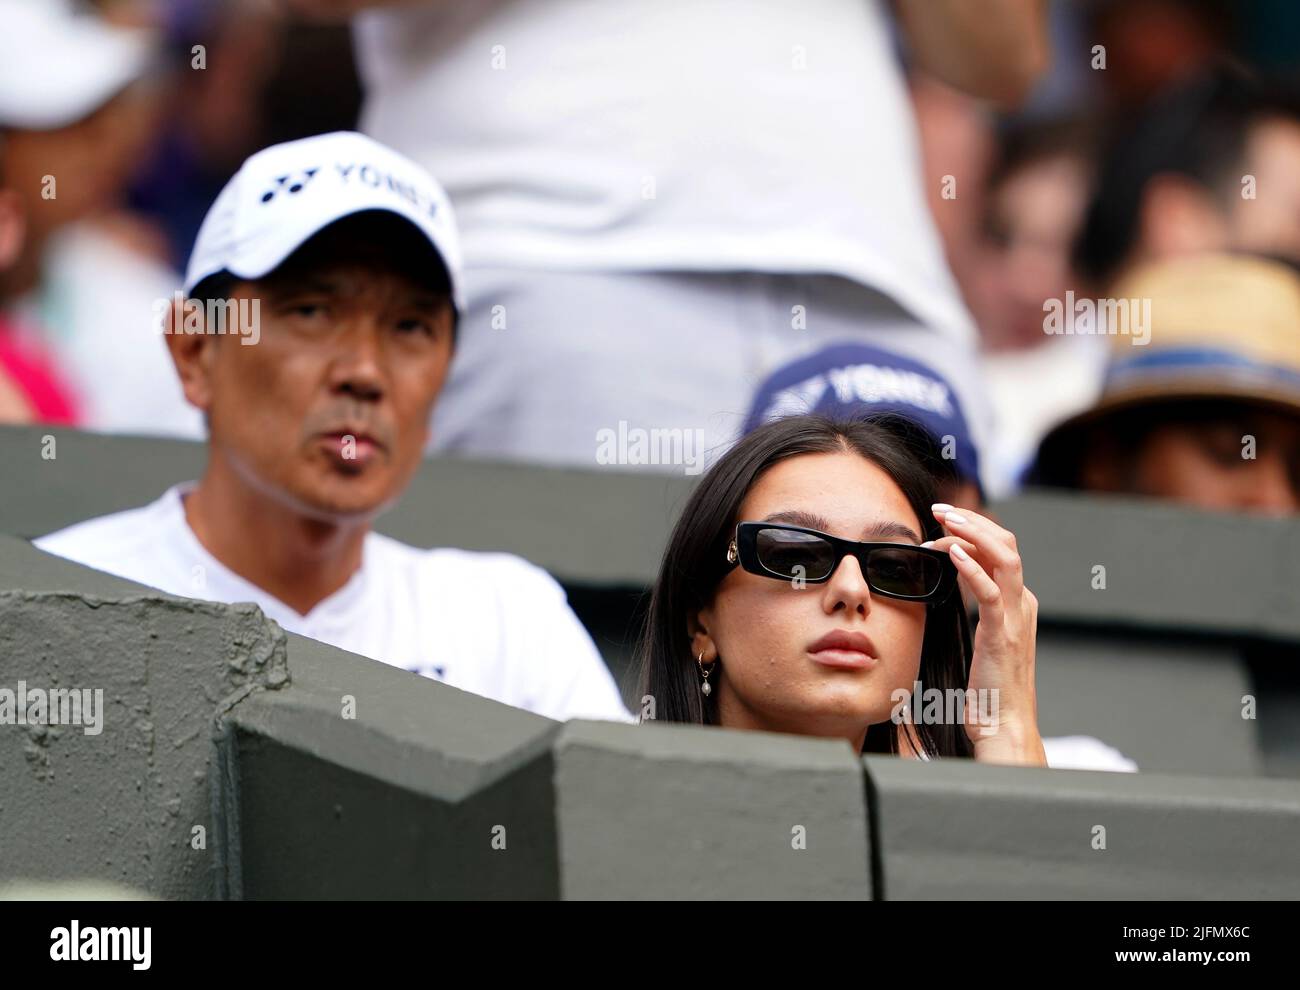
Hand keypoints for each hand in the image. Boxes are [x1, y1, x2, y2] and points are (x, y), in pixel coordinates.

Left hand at [925, 503, 1045, 766]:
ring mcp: (1016, 619)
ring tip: (945, 520)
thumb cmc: (988, 688)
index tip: (941, 522)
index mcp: (1019, 603)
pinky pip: (990, 594)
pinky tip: (952, 556)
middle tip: (940, 509)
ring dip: (973, 534)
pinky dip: (972, 569)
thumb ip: (976, 608)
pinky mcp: (1002, 636)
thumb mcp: (984, 638)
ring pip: (1004, 558)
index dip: (972, 530)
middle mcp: (1023, 604)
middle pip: (1006, 544)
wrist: (1004, 725)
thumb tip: (952, 582)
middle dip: (973, 521)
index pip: (1001, 549)